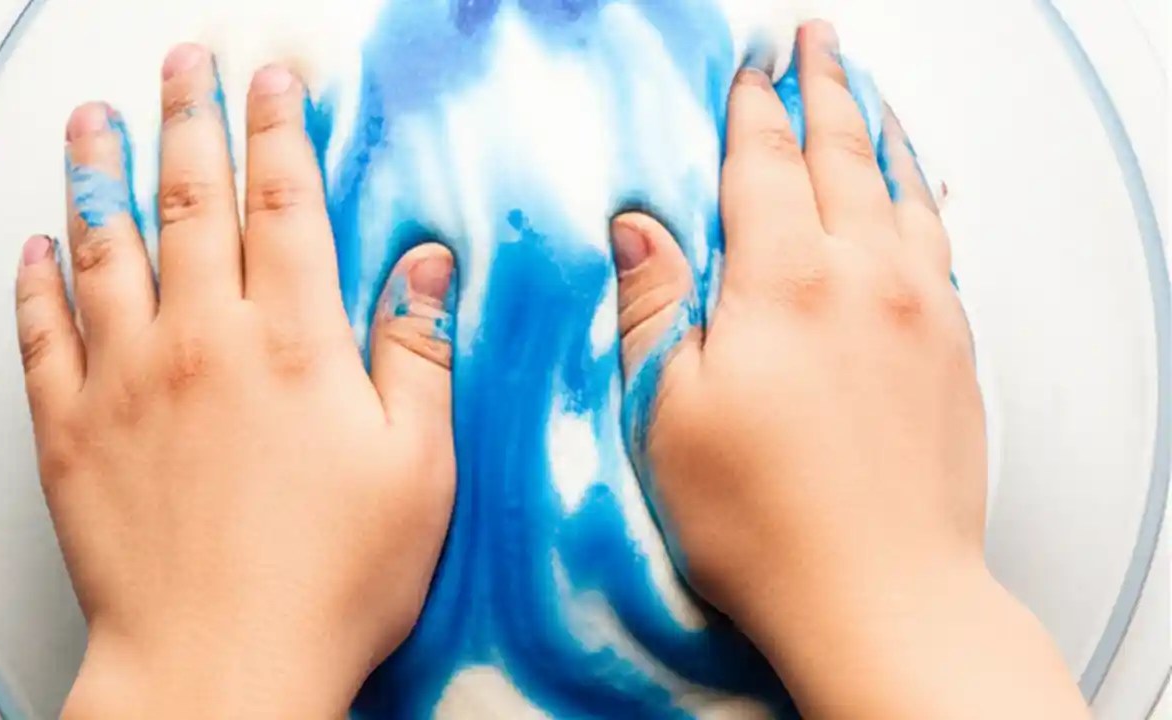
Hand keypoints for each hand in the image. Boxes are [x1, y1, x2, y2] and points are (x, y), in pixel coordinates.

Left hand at [15, 44, 456, 717]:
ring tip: (97, 124)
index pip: (284, 205)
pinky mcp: (72, 432)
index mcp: (292, 345)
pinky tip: (40, 251)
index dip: (280, 131)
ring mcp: (127, 382)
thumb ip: (416, 355)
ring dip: (102, 174)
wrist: (219, 668)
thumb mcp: (417, 468)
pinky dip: (38, 283)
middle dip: (190, 120)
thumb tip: (427, 271)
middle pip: (192, 203)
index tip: (273, 83)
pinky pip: (42, 335)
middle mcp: (202, 343)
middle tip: (184, 67)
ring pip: (105, 248)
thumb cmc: (328, 580)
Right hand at [610, 20, 1086, 718]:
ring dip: (880, 128)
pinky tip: (923, 189)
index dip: (749, 110)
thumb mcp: (669, 415)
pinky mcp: (955, 350)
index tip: (746, 71)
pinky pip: (944, 242)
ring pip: (902, 188)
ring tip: (868, 92)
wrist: (884, 594)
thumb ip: (658, 308)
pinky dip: (927, 195)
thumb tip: (639, 228)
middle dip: (822, 88)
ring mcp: (922, 311)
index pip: (762, 167)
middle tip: (814, 41)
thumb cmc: (765, 521)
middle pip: (841, 155)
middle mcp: (864, 279)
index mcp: (784, 285)